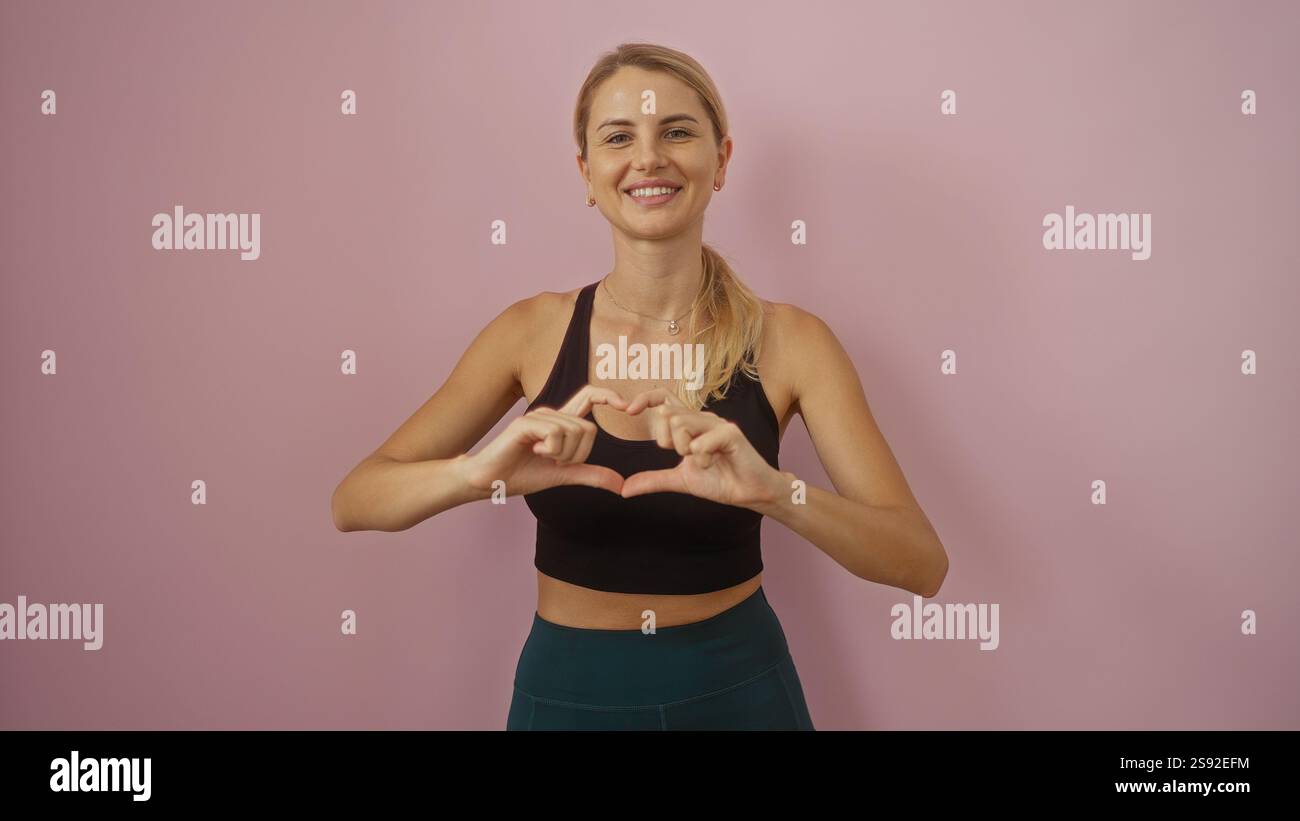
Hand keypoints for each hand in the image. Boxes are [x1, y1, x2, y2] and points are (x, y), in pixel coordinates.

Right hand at [459, 385, 628, 496]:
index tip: (626, 405)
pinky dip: (551, 450)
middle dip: (579, 455)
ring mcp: (538, 416)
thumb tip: (621, 485)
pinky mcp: (526, 423)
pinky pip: (556, 433)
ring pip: (573, 432)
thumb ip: (590, 475)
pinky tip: (533, 452)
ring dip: (563, 455)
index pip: (589, 397)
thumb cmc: (521, 475)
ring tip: (541, 457)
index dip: (608, 396)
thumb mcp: (563, 475)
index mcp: (561, 423)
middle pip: (588, 428)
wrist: (489, 480)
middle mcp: (551, 414)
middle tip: (556, 462)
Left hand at [619, 388, 784, 509]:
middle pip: (667, 414)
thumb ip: (653, 480)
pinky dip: (702, 460)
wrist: (749, 494)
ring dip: (686, 451)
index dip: (645, 398)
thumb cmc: (720, 481)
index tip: (628, 410)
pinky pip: (700, 443)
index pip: (664, 398)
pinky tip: (714, 464)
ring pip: (681, 424)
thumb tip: (624, 489)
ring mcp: (717, 423)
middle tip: (685, 456)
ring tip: (701, 461)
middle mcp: (703, 418)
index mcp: (690, 423)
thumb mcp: (680, 480)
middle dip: (668, 441)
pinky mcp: (730, 433)